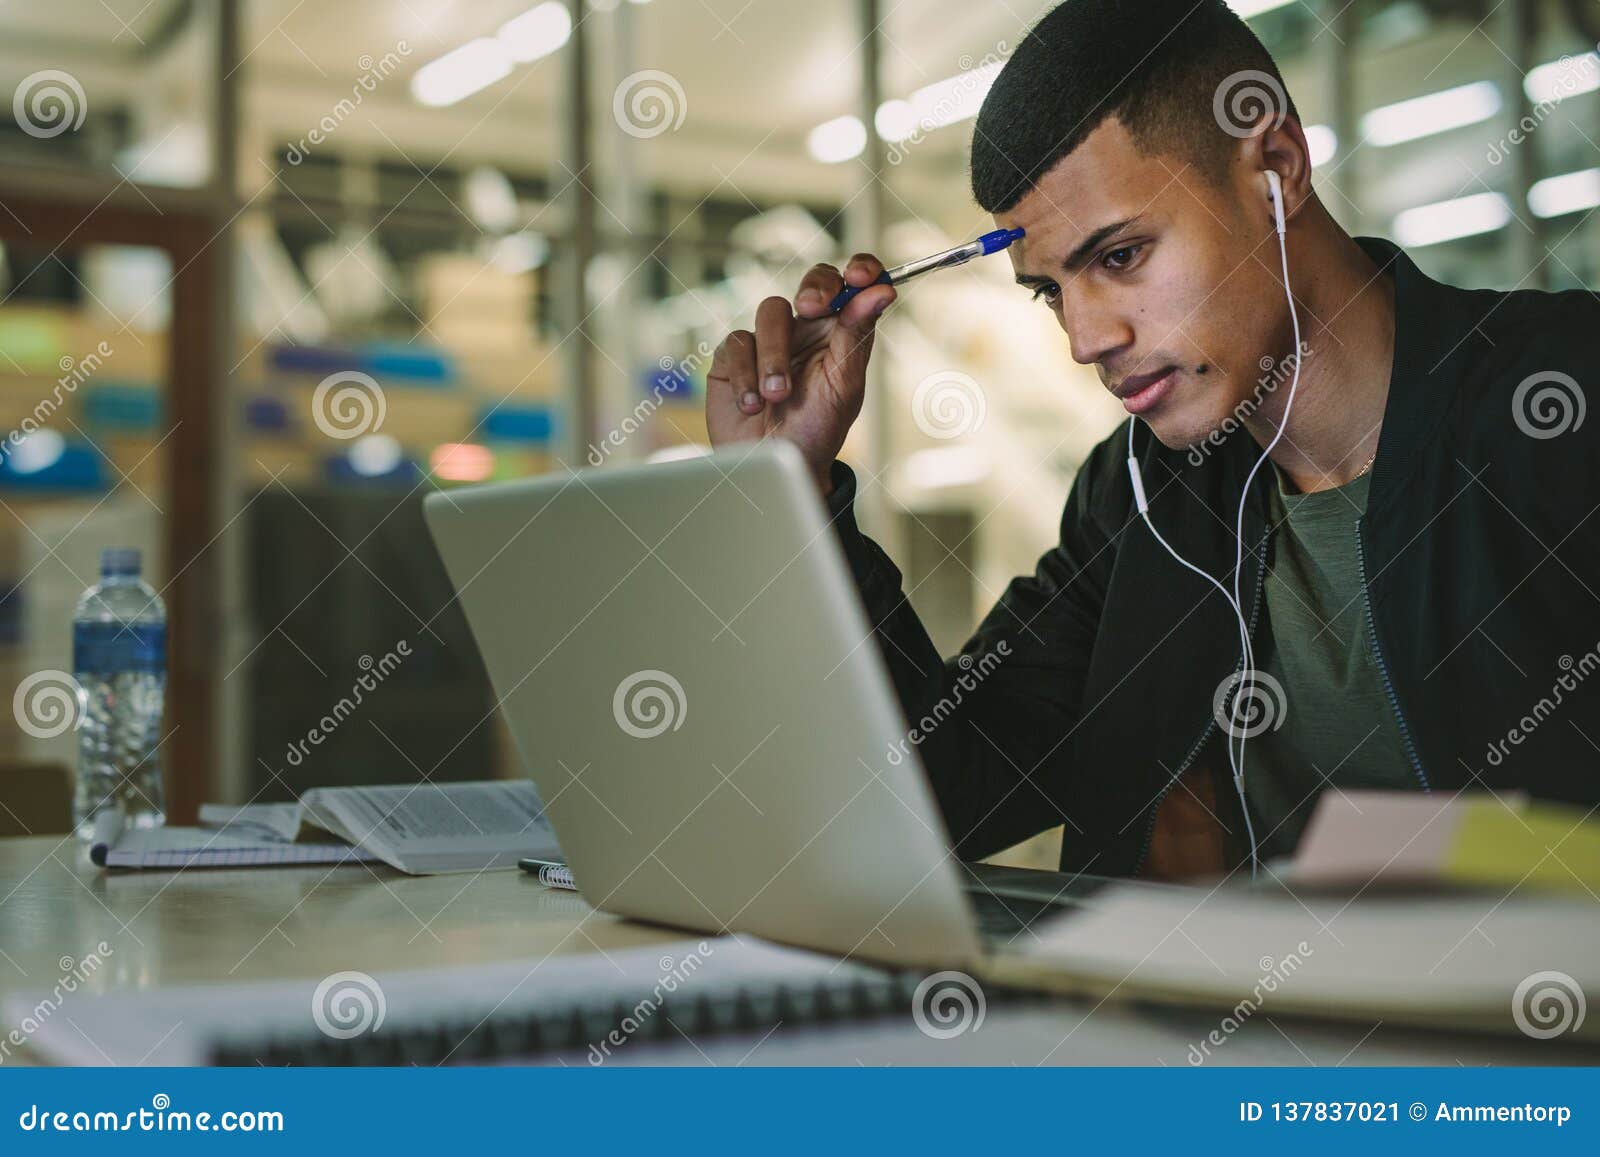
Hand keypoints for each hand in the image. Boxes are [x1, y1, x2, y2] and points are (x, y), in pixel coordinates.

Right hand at [705, 255, 895, 494]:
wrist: (773, 467)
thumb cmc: (816, 430)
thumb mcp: (844, 385)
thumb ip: (857, 334)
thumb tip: (882, 291)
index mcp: (842, 332)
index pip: (854, 284)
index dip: (860, 269)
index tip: (859, 275)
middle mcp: (807, 329)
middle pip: (814, 282)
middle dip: (814, 289)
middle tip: (811, 309)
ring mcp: (769, 340)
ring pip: (771, 311)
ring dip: (775, 355)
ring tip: (778, 395)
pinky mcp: (735, 356)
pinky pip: (738, 342)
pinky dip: (746, 375)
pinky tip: (752, 405)